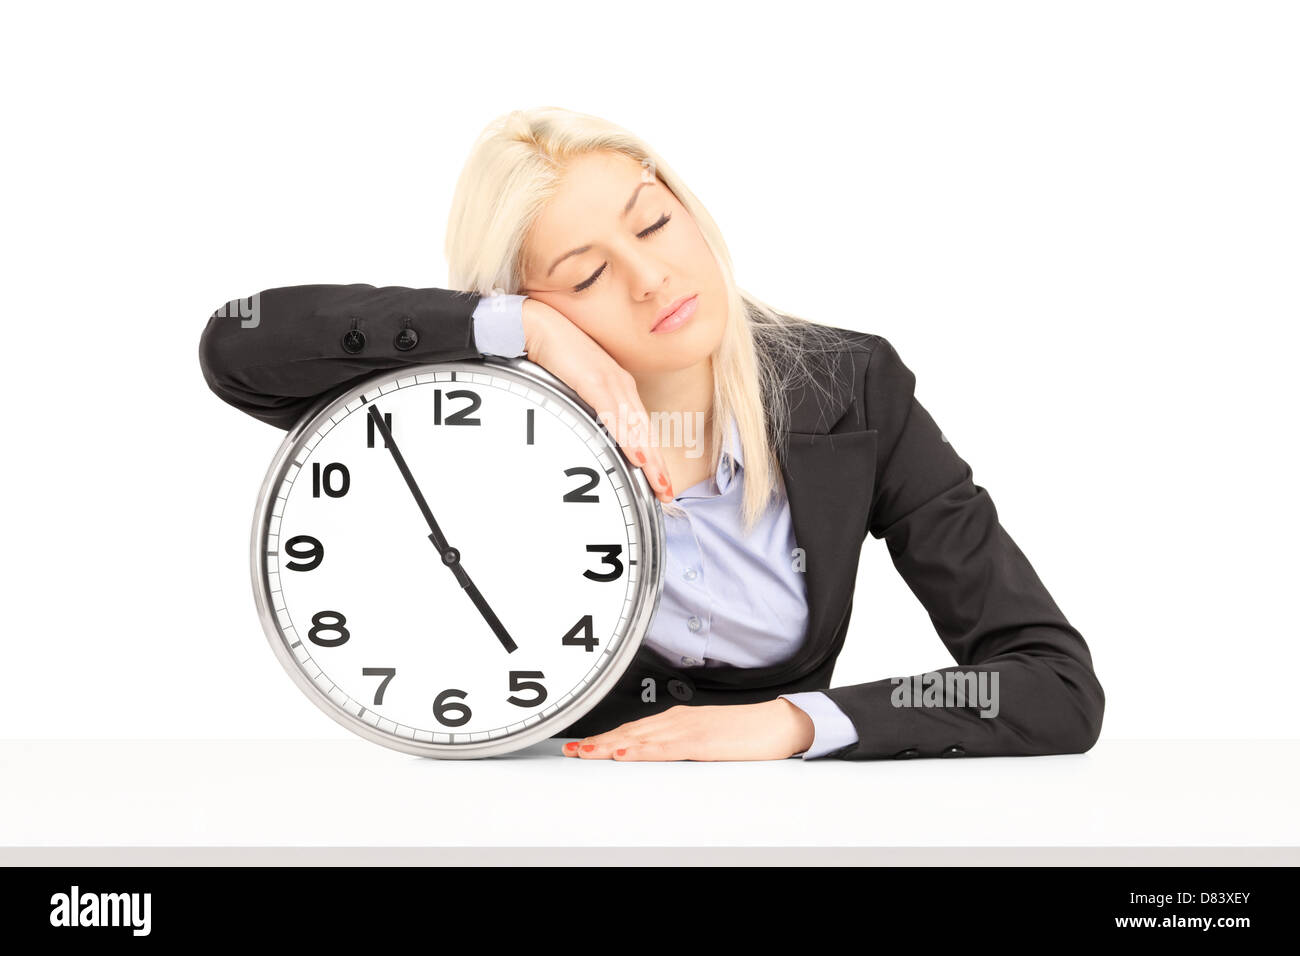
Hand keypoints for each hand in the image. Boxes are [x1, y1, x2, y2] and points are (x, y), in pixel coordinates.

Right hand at [520, 297, 674, 505]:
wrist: (536, 324)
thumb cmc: (552, 353)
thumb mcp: (573, 386)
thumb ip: (585, 406)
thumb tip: (587, 432)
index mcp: (617, 387)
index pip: (639, 428)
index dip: (651, 456)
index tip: (658, 481)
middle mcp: (620, 386)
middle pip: (644, 432)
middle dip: (657, 465)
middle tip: (666, 494)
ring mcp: (609, 382)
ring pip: (635, 428)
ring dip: (649, 459)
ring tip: (659, 484)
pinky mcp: (593, 381)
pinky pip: (615, 416)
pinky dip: (628, 437)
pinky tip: (639, 456)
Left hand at [560, 699, 815, 760]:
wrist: (779, 724)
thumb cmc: (747, 732)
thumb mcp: (706, 737)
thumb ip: (681, 743)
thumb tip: (658, 754)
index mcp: (677, 718)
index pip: (632, 729)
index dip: (604, 738)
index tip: (581, 746)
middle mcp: (677, 720)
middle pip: (628, 732)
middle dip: (597, 743)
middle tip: (570, 751)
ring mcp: (688, 730)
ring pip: (639, 739)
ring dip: (609, 746)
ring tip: (584, 753)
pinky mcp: (701, 743)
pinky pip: (665, 749)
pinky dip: (641, 751)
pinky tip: (624, 753)